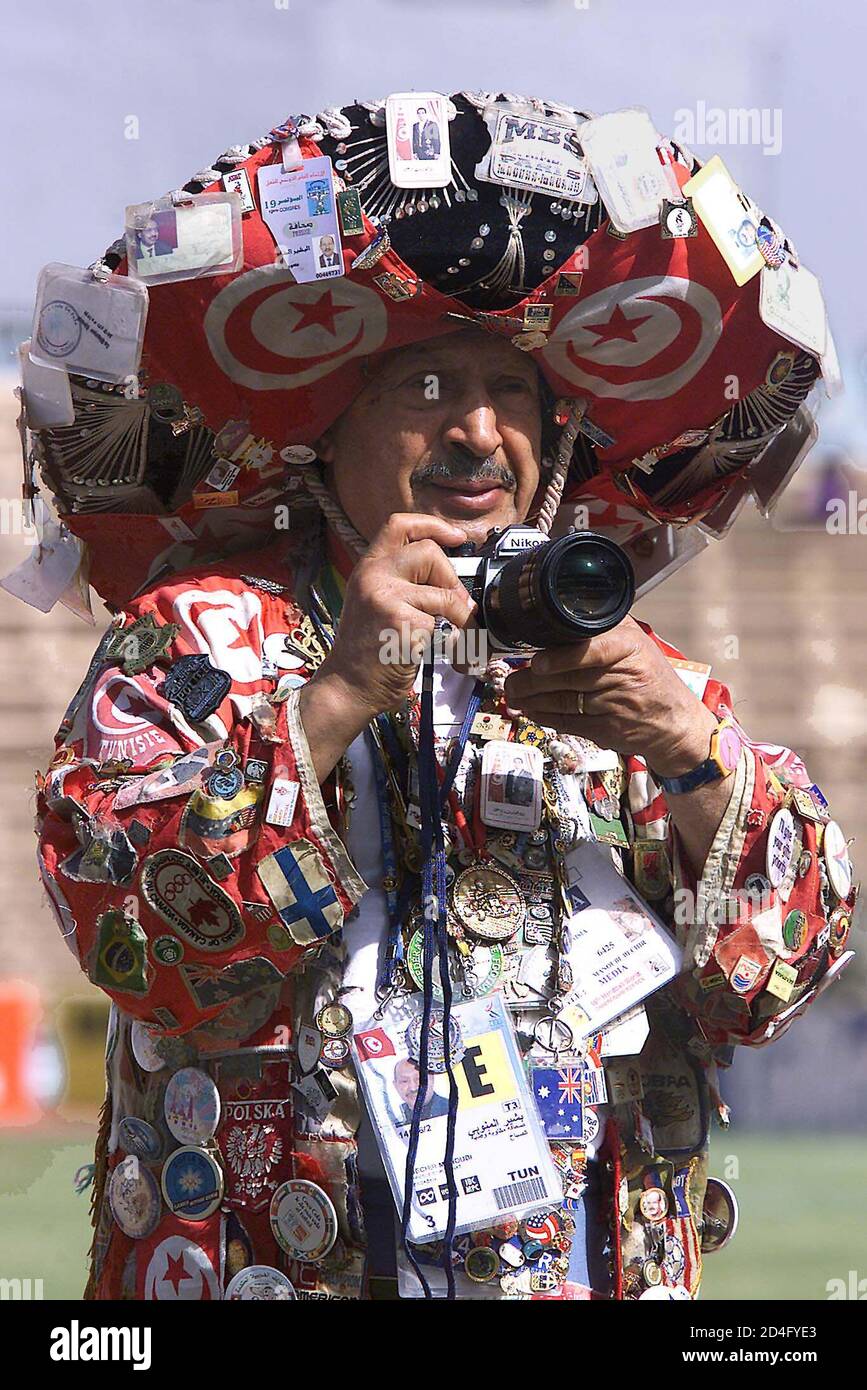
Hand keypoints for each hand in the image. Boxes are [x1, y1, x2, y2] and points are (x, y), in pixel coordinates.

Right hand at [299, 514, 474, 779]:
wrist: (349, 686)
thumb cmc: (368, 651)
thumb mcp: (376, 603)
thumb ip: (403, 581)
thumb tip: (448, 575)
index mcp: (368, 567)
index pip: (400, 524)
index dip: (433, 525)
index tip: (457, 537)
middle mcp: (373, 575)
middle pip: (429, 552)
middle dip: (451, 577)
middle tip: (456, 603)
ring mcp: (385, 596)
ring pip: (442, 591)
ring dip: (459, 614)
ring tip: (457, 630)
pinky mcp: (400, 620)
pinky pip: (440, 620)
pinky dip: (446, 637)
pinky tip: (429, 648)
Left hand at [503, 615, 717, 776]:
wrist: (674, 722)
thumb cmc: (649, 675)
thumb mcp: (636, 642)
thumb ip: (604, 628)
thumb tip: (561, 614)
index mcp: (630, 648)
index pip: (594, 651)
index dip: (562, 658)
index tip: (538, 662)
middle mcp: (624, 677)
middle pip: (569, 679)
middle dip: (532, 682)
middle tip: (510, 680)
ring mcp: (614, 707)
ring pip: (563, 702)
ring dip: (532, 700)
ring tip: (513, 694)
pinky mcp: (607, 731)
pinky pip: (568, 723)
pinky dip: (545, 717)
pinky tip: (531, 710)